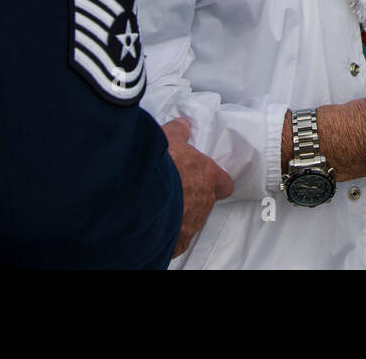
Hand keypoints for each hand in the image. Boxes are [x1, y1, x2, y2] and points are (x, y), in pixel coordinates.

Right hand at [162, 116, 233, 258]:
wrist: (141, 193)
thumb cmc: (159, 165)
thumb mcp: (169, 138)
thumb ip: (178, 131)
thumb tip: (182, 124)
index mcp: (208, 176)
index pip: (224, 183)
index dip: (216, 181)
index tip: (207, 179)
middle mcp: (204, 201)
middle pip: (205, 202)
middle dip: (191, 197)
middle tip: (174, 190)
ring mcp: (191, 223)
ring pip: (190, 221)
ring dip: (179, 215)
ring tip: (159, 208)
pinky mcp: (176, 241)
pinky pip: (176, 242)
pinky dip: (168, 237)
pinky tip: (155, 229)